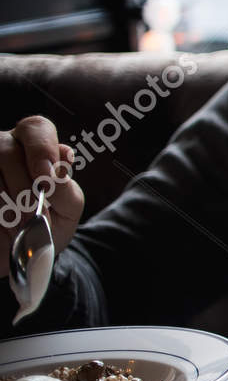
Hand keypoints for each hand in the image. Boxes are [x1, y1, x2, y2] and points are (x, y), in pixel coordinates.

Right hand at [0, 117, 83, 254]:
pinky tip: (3, 225)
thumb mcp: (67, 209)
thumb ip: (66, 189)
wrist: (23, 252)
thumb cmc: (48, 224)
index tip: (46, 178)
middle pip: (8, 152)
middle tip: (33, 217)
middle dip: (23, 188)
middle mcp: (5, 146)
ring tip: (20, 227)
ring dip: (7, 204)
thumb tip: (55, 171)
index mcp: (35, 147)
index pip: (37, 129)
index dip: (42, 149)